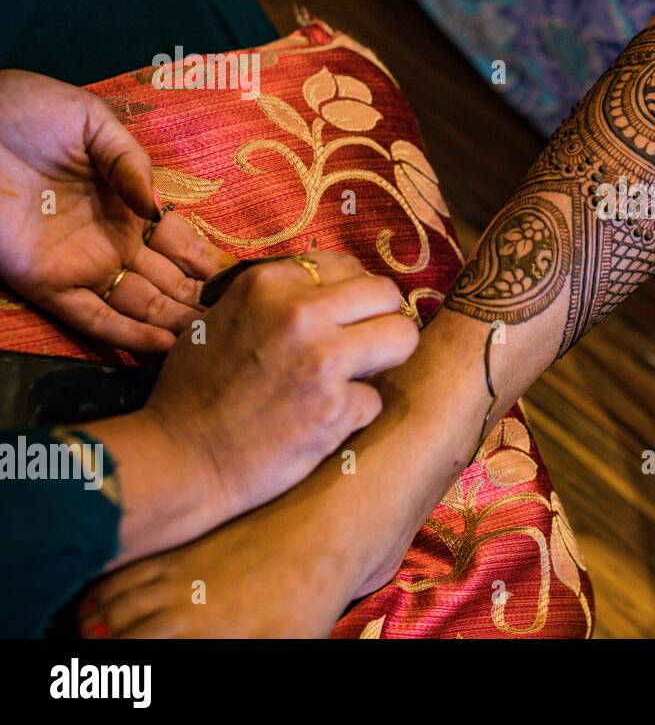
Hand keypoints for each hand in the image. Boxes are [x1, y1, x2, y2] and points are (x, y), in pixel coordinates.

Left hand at [0, 69, 236, 351]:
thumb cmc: (24, 113)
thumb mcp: (91, 121)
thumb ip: (130, 162)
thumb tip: (159, 208)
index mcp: (128, 203)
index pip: (179, 241)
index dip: (207, 262)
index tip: (239, 282)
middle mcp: (113, 241)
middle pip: (168, 280)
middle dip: (201, 302)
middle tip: (239, 325)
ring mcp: (82, 266)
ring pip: (139, 304)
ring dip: (175, 324)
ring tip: (212, 342)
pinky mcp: (48, 284)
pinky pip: (92, 318)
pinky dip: (127, 335)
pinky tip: (165, 347)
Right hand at [133, 251, 419, 537]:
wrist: (180, 458)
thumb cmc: (194, 391)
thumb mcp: (221, 319)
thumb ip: (274, 300)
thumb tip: (323, 292)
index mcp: (269, 283)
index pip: (346, 265)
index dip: (353, 292)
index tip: (347, 314)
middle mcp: (301, 313)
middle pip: (386, 294)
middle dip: (384, 318)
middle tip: (370, 342)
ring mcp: (324, 360)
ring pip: (403, 337)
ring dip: (387, 359)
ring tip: (360, 375)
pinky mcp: (338, 407)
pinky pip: (377, 398)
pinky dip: (356, 413)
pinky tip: (325, 421)